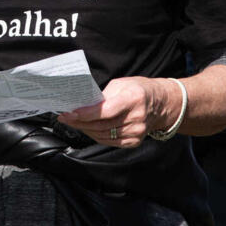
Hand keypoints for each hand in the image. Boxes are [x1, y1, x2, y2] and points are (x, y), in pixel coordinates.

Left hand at [58, 76, 179, 147]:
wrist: (162, 104)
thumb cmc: (139, 90)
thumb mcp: (122, 84)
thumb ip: (103, 96)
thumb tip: (82, 106)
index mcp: (133, 99)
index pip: (105, 111)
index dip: (85, 114)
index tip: (68, 113)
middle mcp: (136, 118)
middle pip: (101, 125)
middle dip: (79, 122)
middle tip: (64, 118)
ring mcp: (136, 132)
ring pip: (102, 135)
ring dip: (85, 130)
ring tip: (73, 123)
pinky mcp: (134, 141)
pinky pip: (109, 141)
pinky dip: (95, 135)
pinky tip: (87, 128)